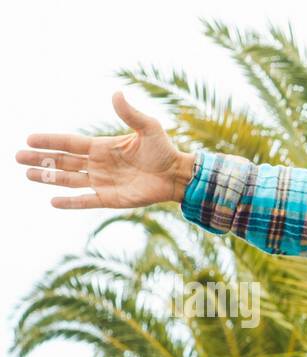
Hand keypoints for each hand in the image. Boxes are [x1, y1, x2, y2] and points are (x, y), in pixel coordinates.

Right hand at [16, 91, 194, 209]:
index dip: (50, 141)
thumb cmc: (164, 150)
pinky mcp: (111, 199)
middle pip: (62, 161)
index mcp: (102, 147)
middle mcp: (98, 164)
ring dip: (48, 178)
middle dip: (40, 159)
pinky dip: (70, 202)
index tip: (29, 138)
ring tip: (27, 175)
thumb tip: (116, 94)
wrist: (178, 175)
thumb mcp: (148, 128)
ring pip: (69, 180)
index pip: (69, 143)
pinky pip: (86, 201)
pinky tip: (53, 202)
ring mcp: (103, 182)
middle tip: (17, 157)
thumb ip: (130, 113)